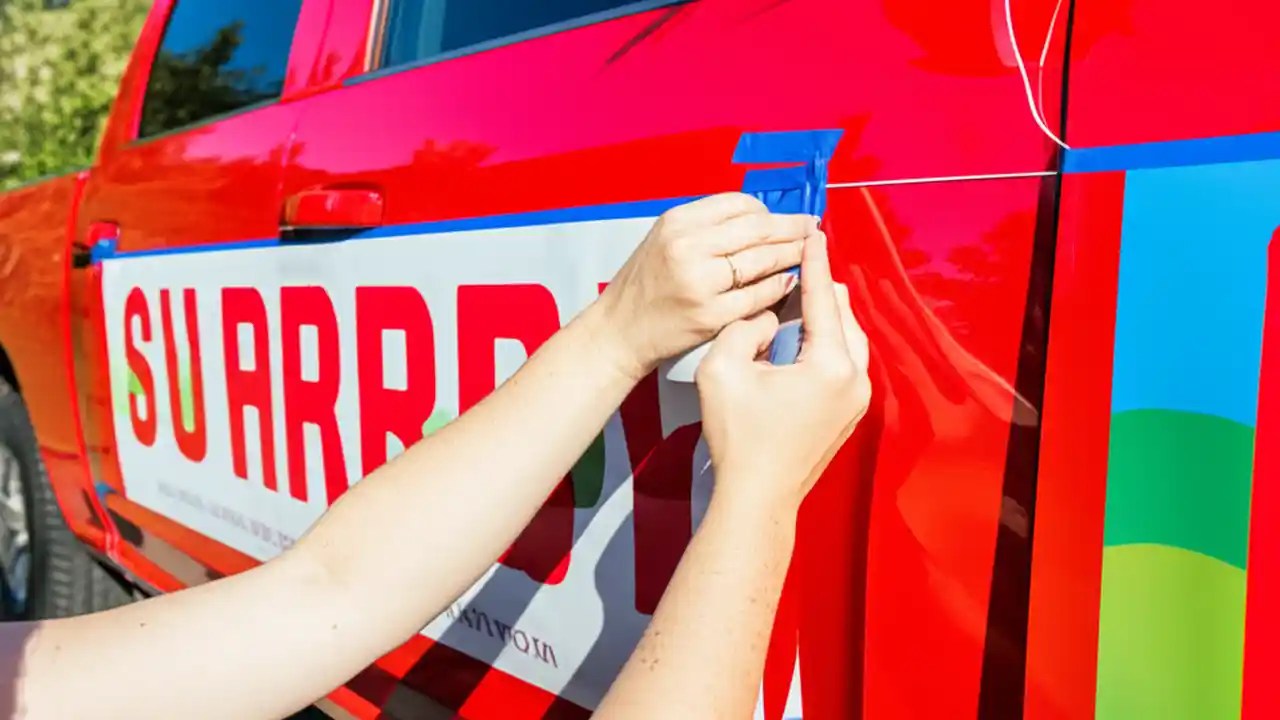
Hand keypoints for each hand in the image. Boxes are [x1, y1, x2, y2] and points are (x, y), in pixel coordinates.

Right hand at [593, 193, 815, 378]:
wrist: (619, 331)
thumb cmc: (644, 287)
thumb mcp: (664, 239)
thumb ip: (706, 227)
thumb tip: (759, 219)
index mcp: (677, 222)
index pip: (738, 204)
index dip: (768, 211)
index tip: (783, 218)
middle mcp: (688, 247)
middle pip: (757, 229)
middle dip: (792, 228)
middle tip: (811, 228)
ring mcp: (700, 282)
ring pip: (762, 260)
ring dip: (791, 255)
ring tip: (805, 253)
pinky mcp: (710, 314)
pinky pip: (758, 296)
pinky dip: (778, 287)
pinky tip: (787, 282)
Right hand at [695, 231, 870, 509]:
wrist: (755, 498)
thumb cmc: (738, 438)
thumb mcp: (722, 370)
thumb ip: (743, 328)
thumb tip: (767, 319)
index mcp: (830, 365)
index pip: (824, 299)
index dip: (815, 263)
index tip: (813, 234)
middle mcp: (855, 379)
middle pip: (844, 316)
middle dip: (823, 288)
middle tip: (801, 263)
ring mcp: (857, 400)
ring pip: (848, 339)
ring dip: (826, 316)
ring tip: (802, 296)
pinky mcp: (849, 414)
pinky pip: (845, 362)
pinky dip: (828, 341)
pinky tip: (804, 336)